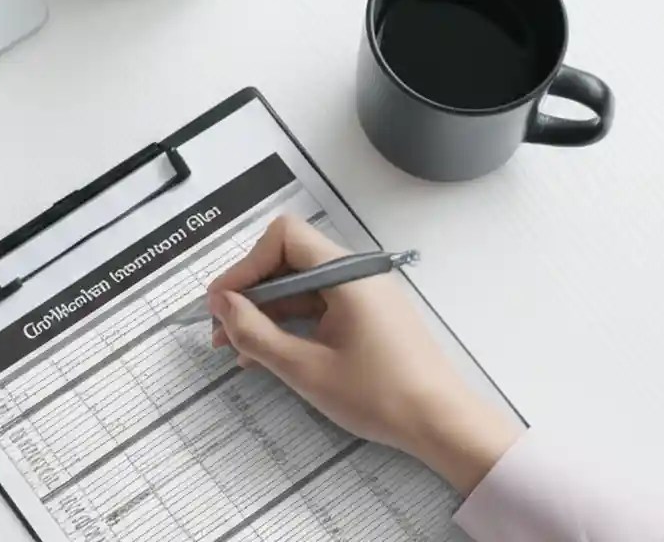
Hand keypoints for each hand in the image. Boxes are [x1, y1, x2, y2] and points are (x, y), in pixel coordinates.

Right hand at [207, 215, 521, 494]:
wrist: (443, 425)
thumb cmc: (380, 396)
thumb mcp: (305, 368)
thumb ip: (256, 333)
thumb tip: (222, 305)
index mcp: (347, 274)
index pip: (283, 238)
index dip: (245, 265)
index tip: (221, 302)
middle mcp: (356, 274)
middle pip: (289, 260)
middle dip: (250, 291)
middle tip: (220, 326)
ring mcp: (364, 294)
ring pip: (301, 286)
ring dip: (266, 311)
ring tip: (236, 346)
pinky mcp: (368, 316)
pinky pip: (319, 305)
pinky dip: (290, 322)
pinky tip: (267, 352)